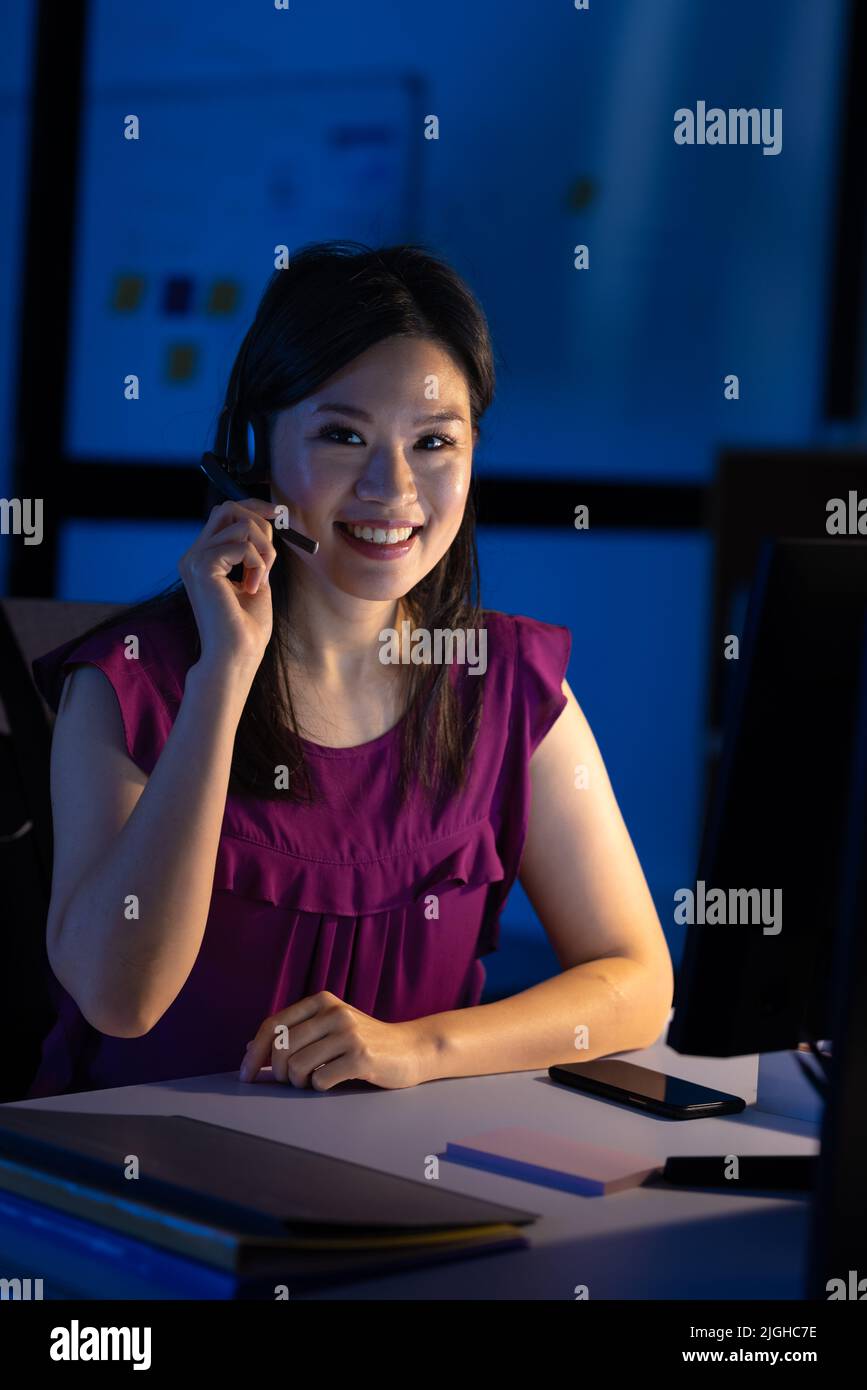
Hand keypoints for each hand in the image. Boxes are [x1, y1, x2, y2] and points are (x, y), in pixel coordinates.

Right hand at [178, 497, 279, 679]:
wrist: (235, 656)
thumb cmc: (246, 628)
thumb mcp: (255, 578)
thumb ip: (253, 551)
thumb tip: (265, 522)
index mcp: (203, 558)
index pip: (224, 514)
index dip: (253, 508)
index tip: (278, 513)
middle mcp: (193, 555)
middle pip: (228, 509)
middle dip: (259, 524)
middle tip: (270, 557)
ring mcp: (194, 560)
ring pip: (240, 525)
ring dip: (263, 551)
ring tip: (260, 581)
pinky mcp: (201, 567)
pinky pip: (241, 545)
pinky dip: (258, 564)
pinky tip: (253, 589)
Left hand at [240, 991, 427, 1090]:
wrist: (411, 1049)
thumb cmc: (364, 1042)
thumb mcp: (329, 1028)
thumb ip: (295, 1033)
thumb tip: (249, 1048)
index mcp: (322, 1001)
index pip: (273, 1025)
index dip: (254, 1052)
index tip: (245, 1075)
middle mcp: (334, 1012)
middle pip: (281, 1047)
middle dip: (278, 1072)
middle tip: (292, 1082)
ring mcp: (349, 1033)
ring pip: (297, 1066)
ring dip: (299, 1082)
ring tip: (314, 1081)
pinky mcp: (361, 1057)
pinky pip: (320, 1080)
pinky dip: (320, 1088)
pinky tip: (333, 1082)